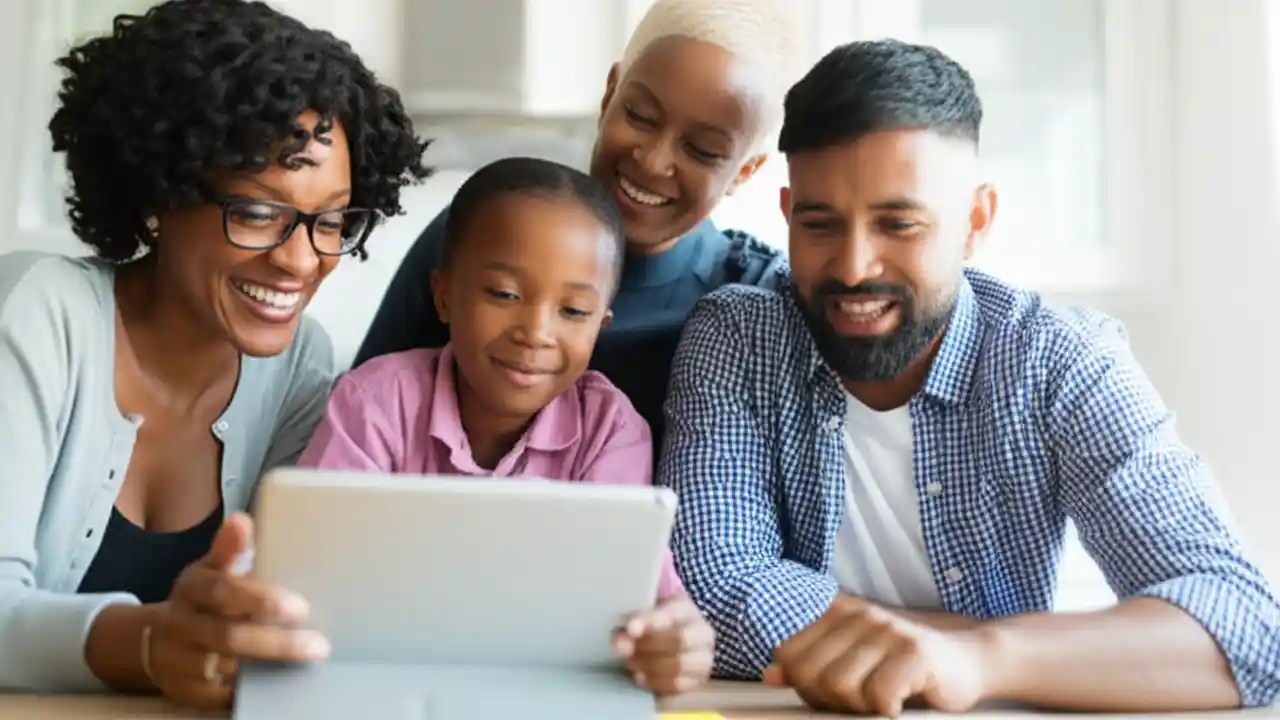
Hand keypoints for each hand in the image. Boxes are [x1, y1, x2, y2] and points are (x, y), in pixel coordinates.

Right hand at [147, 512, 329, 710]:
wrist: (152, 640)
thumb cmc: (201, 598)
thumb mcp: (210, 568)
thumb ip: (230, 549)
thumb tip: (241, 522)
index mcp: (191, 587)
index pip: (222, 590)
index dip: (261, 599)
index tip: (300, 607)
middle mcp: (181, 624)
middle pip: (229, 636)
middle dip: (277, 643)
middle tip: (319, 645)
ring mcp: (179, 661)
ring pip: (226, 670)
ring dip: (269, 669)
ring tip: (307, 665)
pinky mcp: (184, 692)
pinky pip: (220, 697)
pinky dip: (251, 692)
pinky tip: (280, 686)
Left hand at [612, 595, 714, 695]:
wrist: (672, 640)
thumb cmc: (655, 624)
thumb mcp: (644, 615)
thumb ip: (632, 623)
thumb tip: (620, 641)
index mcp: (687, 609)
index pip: (672, 613)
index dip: (650, 621)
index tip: (631, 629)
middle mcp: (702, 632)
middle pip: (677, 640)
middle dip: (646, 646)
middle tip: (623, 649)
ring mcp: (703, 658)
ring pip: (679, 664)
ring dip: (649, 665)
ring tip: (631, 663)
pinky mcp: (698, 680)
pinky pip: (678, 685)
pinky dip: (655, 682)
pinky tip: (640, 677)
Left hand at [763, 596, 987, 716]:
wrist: (968, 661)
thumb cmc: (902, 668)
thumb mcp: (851, 663)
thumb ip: (808, 667)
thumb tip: (769, 675)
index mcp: (837, 610)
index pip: (789, 654)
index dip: (803, 683)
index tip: (828, 691)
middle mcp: (859, 613)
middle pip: (809, 673)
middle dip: (828, 700)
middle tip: (859, 702)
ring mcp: (887, 630)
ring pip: (840, 685)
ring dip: (858, 707)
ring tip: (879, 701)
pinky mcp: (914, 652)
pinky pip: (878, 696)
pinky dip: (887, 710)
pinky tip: (900, 704)